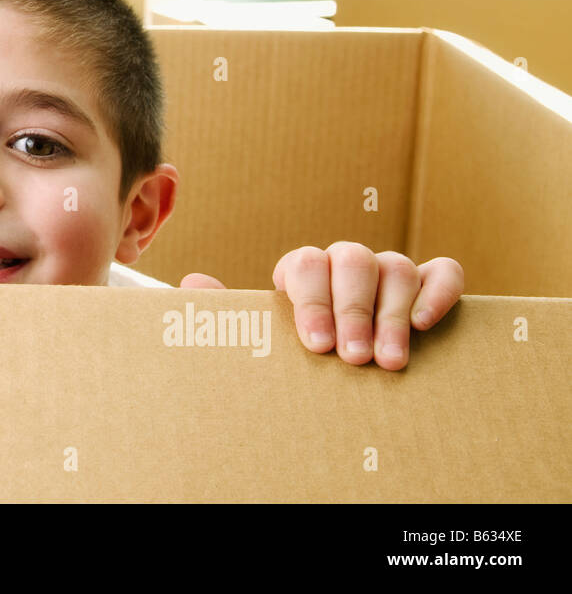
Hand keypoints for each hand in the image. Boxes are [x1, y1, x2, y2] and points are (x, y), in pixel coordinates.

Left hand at [179, 241, 463, 369]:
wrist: (337, 372)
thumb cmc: (295, 356)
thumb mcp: (261, 338)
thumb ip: (228, 313)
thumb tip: (191, 283)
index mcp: (302, 272)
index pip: (304, 264)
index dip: (311, 301)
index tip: (316, 345)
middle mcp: (345, 264)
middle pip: (352, 261)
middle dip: (353, 311)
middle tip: (353, 358)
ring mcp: (389, 272)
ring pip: (396, 268)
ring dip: (393, 315)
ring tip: (389, 362)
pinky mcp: (431, 286)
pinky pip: (443, 273)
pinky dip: (438, 291)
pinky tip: (427, 324)